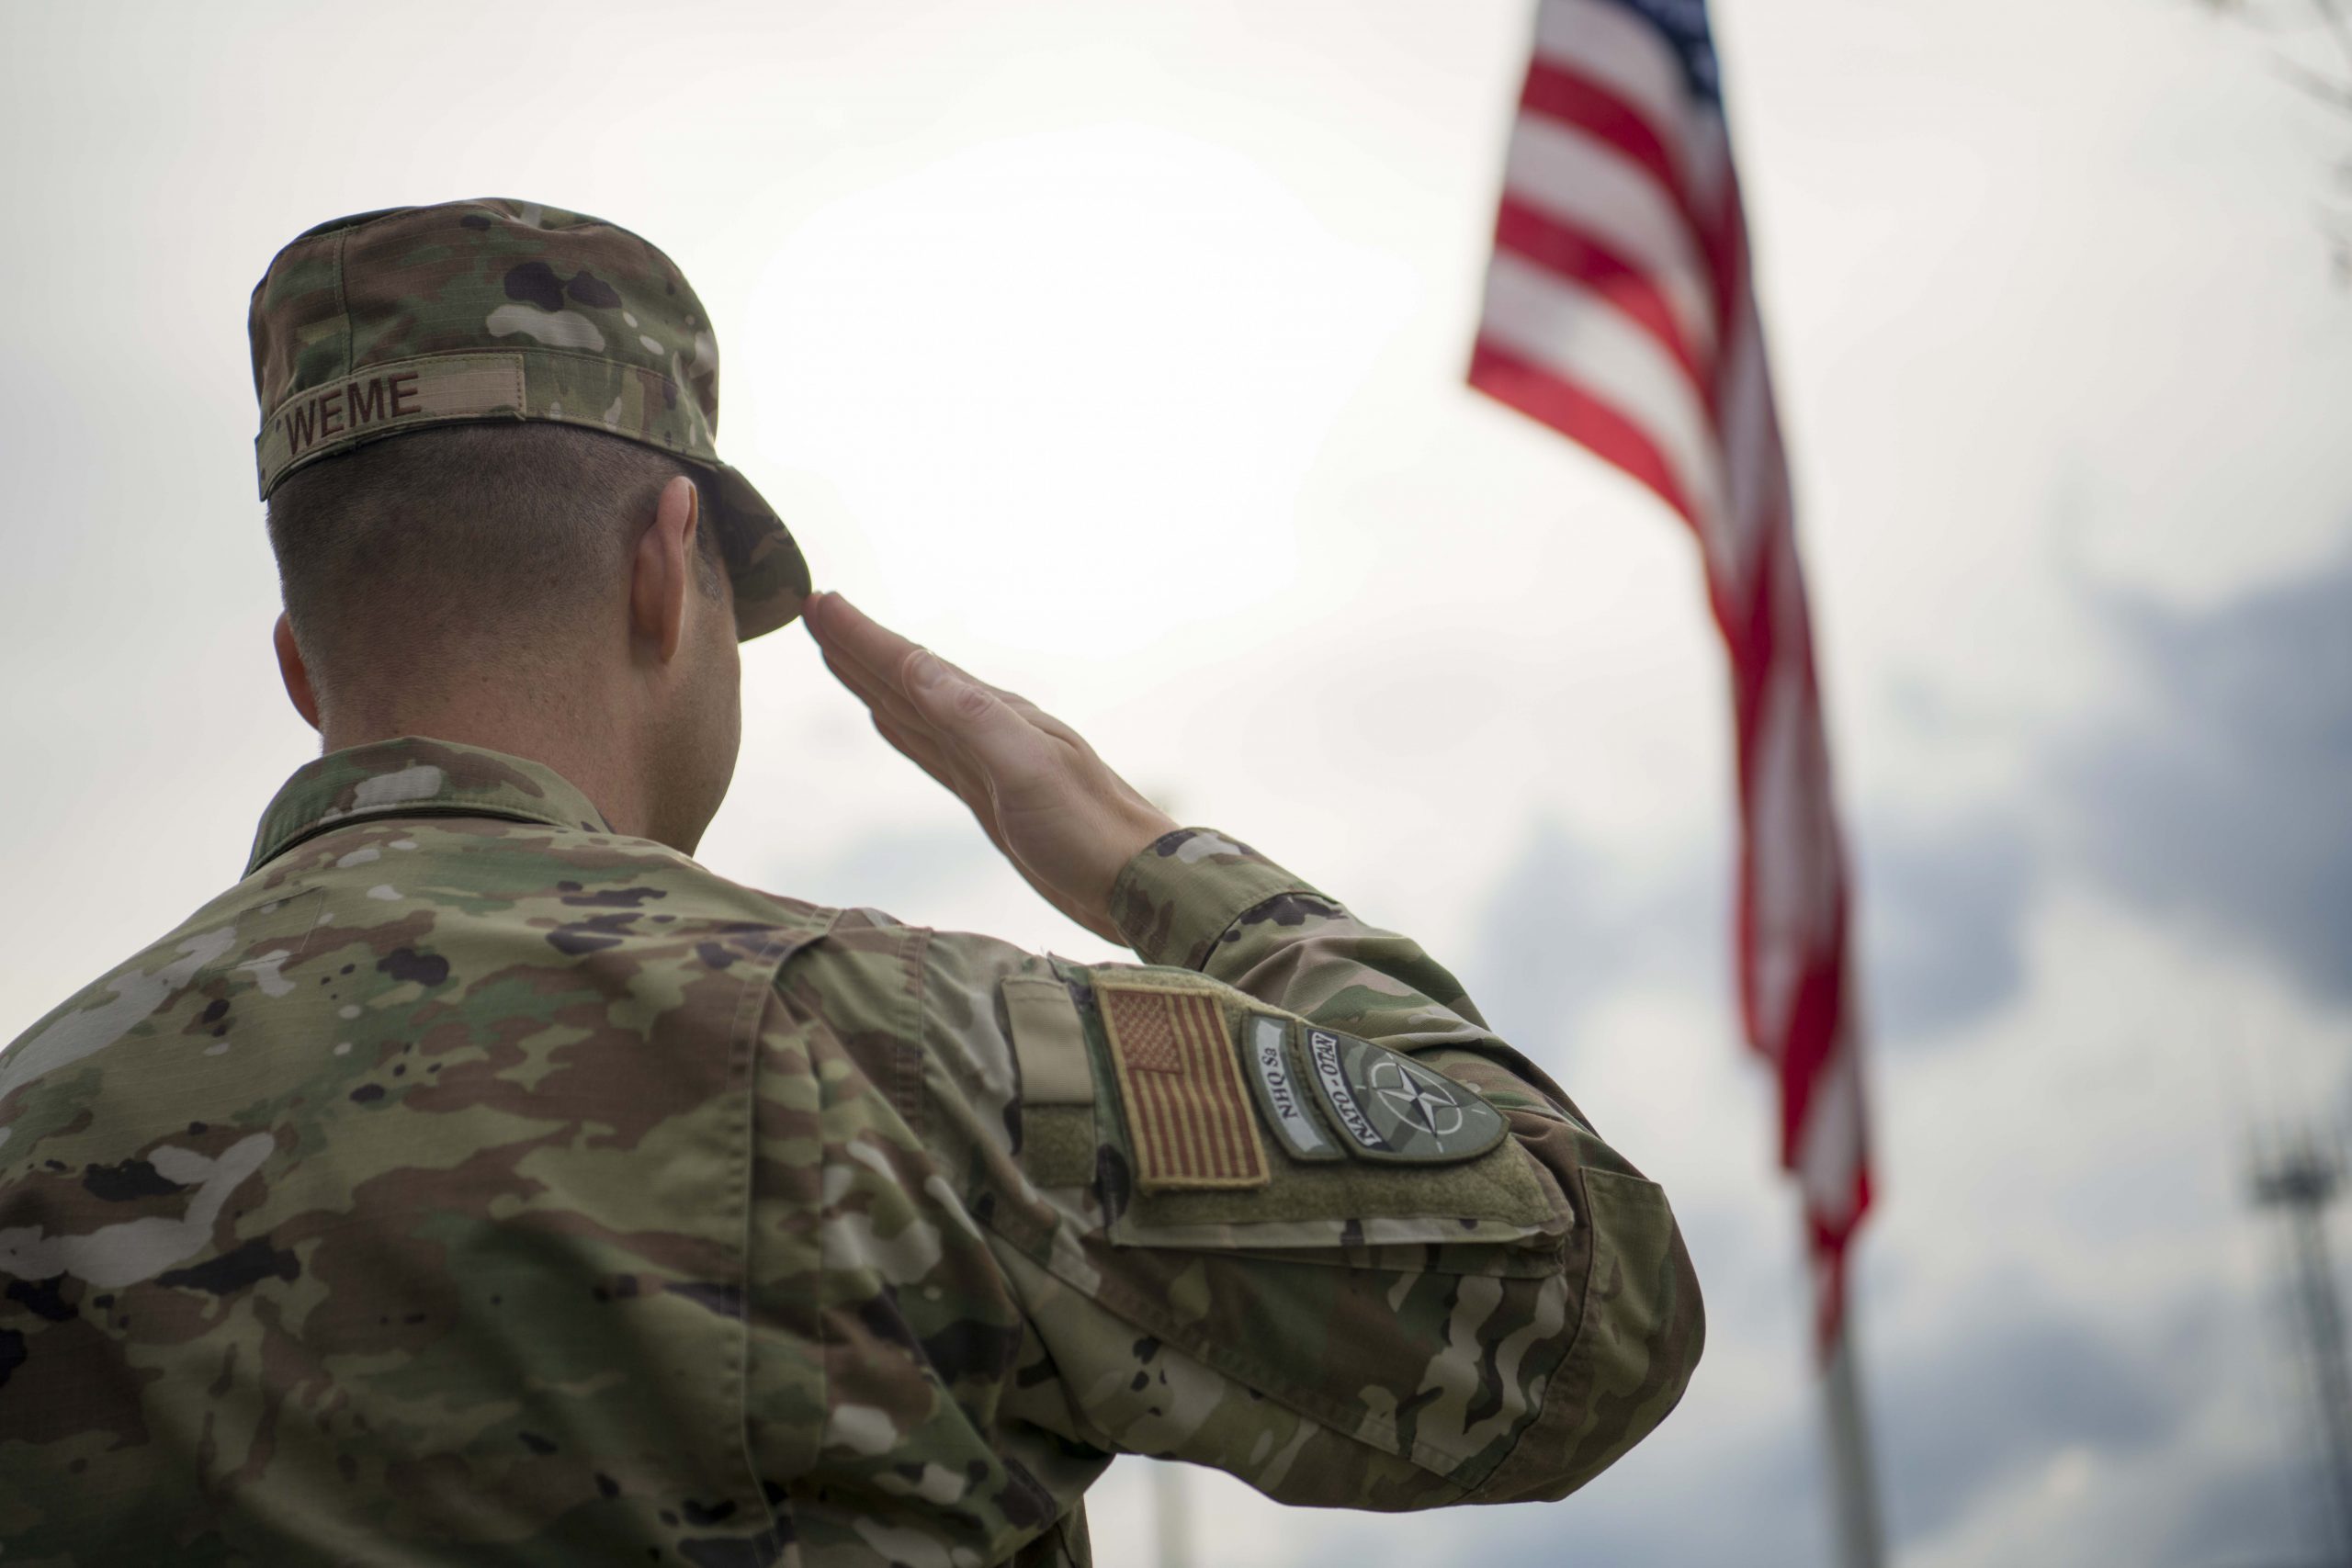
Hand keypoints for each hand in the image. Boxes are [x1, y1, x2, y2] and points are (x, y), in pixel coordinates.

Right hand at [803, 591, 1178, 943]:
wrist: (1138, 886)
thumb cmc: (1089, 830)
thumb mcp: (1029, 770)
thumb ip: (974, 719)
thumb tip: (918, 669)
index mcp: (993, 715)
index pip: (914, 667)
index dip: (862, 637)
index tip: (816, 601)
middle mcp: (988, 729)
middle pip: (908, 679)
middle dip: (859, 647)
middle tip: (813, 609)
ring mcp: (988, 763)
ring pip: (914, 711)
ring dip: (873, 681)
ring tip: (836, 653)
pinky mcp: (991, 798)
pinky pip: (931, 750)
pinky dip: (902, 728)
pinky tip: (887, 718)